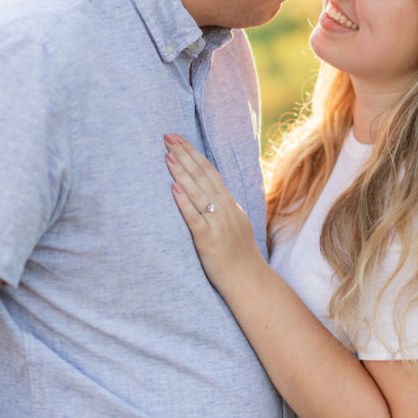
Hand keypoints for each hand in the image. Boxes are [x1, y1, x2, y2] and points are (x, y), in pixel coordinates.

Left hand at [164, 134, 261, 290]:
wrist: (249, 280)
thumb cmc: (239, 255)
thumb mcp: (236, 224)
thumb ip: (224, 207)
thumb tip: (212, 193)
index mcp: (230, 204)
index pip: (210, 172)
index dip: (193, 154)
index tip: (178, 140)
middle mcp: (225, 209)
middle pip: (203, 176)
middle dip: (185, 155)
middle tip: (168, 137)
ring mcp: (218, 224)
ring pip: (198, 193)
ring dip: (182, 172)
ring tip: (168, 156)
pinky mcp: (208, 240)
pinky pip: (195, 218)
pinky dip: (185, 202)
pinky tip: (174, 189)